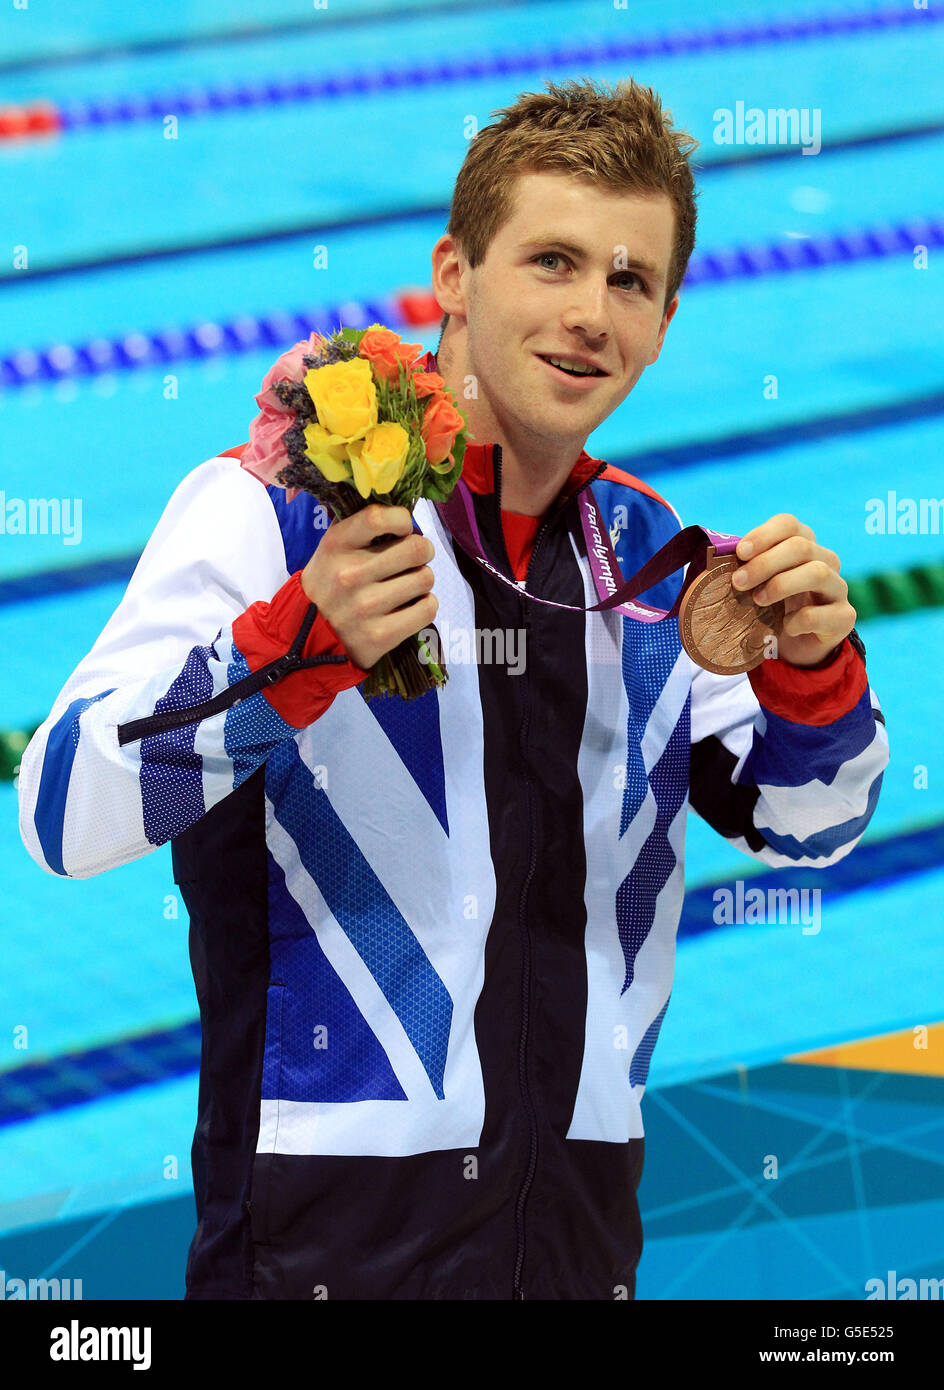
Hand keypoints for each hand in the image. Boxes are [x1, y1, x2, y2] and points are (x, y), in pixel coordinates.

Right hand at [301, 504, 436, 669]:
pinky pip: (427, 609)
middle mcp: (349, 575)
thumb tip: (398, 504)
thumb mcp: (332, 548)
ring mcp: (365, 607)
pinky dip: (425, 605)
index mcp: (336, 545)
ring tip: (407, 585)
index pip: (380, 517)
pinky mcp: (380, 635)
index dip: (402, 520)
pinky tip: (411, 606)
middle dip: (422, 552)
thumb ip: (360, 525)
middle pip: (417, 548)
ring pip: (425, 578)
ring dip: (422, 580)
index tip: (403, 529)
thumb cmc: (330, 583)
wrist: (309, 636)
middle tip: (412, 559)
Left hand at [732, 514, 855, 667]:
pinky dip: (796, 620)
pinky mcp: (844, 617)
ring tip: (758, 601)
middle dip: (764, 563)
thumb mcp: (758, 585)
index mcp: (804, 546)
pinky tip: (784, 627)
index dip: (764, 535)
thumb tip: (713, 559)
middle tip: (738, 582)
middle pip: (801, 547)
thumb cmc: (774, 608)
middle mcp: (826, 561)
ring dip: (781, 585)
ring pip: (817, 573)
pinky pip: (820, 614)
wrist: (799, 646)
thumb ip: (744, 569)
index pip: (790, 525)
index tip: (740, 553)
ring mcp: (838, 588)